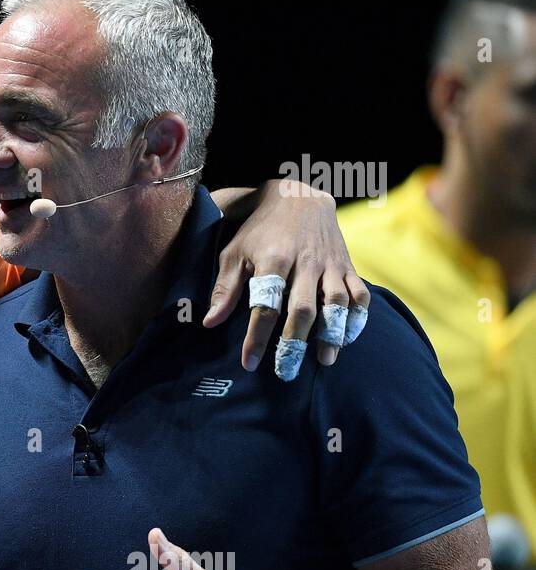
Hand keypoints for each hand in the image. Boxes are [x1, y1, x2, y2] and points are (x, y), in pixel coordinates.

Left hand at [205, 180, 370, 375]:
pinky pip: (359, 294)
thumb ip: (225, 289)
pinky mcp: (347, 266)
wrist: (298, 197)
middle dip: (294, 343)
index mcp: (273, 259)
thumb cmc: (259, 231)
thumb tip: (210, 323)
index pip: (266, 305)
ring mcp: (330, 264)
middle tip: (284, 372)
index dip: (257, 336)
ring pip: (336, 303)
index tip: (250, 363)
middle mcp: (305, 263)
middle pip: (303, 309)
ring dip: (332, 334)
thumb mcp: (234, 253)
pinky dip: (357, 318)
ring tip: (324, 361)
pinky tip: (347, 339)